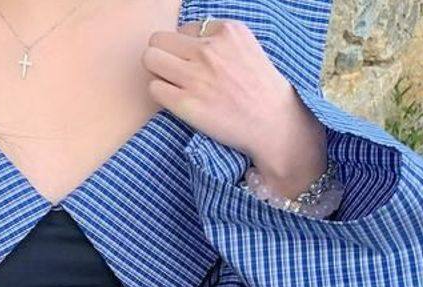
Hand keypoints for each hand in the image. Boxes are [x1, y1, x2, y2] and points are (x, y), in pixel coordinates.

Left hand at [142, 18, 326, 196]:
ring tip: (172, 85)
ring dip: (156, 72)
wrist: (272, 122)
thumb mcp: (246, 47)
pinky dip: (160, 94)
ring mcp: (195, 76)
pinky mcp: (186, 103)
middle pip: (158, 39)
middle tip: (174, 72)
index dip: (187, 48)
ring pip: (150, 59)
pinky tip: (176, 101)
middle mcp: (208, 49)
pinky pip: (153, 88)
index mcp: (226, 30)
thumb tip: (187, 41)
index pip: (185, 29)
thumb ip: (219, 40)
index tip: (198, 65)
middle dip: (163, 55)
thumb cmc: (260, 89)